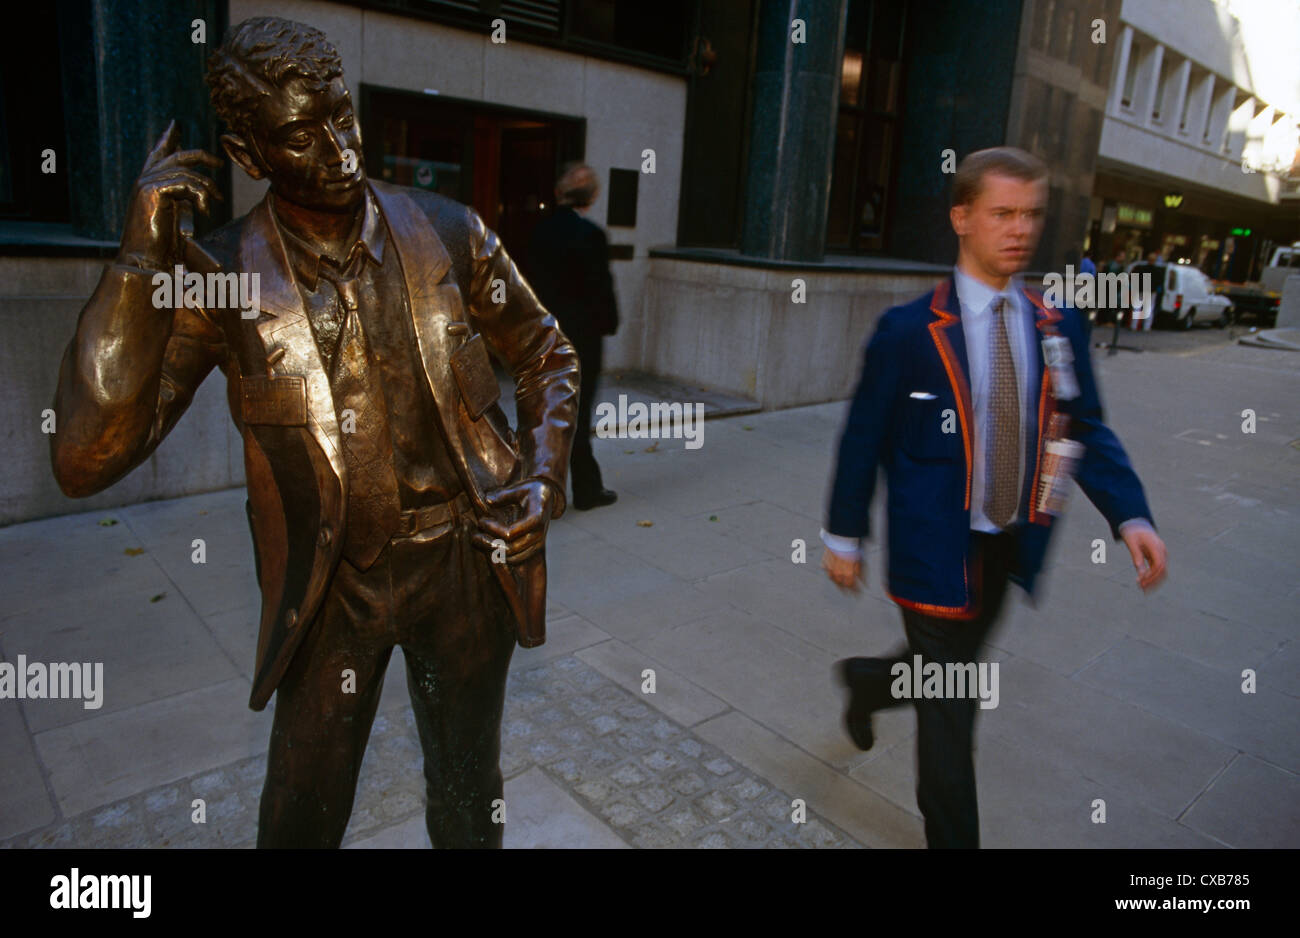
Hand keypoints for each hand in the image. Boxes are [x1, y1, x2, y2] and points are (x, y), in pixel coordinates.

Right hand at [119, 120, 222, 269]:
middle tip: (219, 164)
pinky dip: (201, 196)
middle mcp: (144, 180)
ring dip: (207, 189)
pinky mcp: (152, 190)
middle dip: (201, 156)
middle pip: (177, 157)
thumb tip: (200, 198)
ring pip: (188, 174)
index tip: (175, 125)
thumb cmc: (159, 249)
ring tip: (215, 203)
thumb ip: (182, 203)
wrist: (143, 262)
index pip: (158, 155)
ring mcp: (146, 183)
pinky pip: (187, 183)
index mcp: (148, 186)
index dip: (167, 138)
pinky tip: (205, 211)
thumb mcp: (174, 220)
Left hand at [472, 480, 557, 563]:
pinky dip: (501, 555)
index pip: (510, 533)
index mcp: (536, 519)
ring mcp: (537, 544)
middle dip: (489, 544)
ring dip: (493, 552)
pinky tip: (489, 545)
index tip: (482, 521)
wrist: (549, 497)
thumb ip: (505, 494)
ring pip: (512, 557)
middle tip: (475, 535)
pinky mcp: (533, 549)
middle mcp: (538, 534)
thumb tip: (488, 500)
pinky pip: (516, 559)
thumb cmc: (533, 490)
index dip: (493, 529)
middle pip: (511, 549)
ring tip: (479, 540)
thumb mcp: (521, 487)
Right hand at [822, 547, 864, 593]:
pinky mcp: (824, 563)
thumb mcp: (860, 563)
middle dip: (845, 590)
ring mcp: (830, 569)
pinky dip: (830, 573)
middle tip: (847, 593)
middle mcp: (837, 574)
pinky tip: (832, 573)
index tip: (857, 594)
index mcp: (847, 574)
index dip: (855, 591)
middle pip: (841, 585)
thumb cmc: (852, 549)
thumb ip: (861, 575)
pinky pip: (827, 571)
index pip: (851, 587)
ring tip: (840, 584)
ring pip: (833, 579)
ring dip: (837, 583)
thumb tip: (865, 584)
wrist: (841, 539)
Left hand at [1121, 526, 1167, 591]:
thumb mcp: (1132, 543)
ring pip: (1162, 571)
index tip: (1141, 581)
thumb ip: (1136, 557)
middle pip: (1163, 570)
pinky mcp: (1158, 557)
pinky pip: (1158, 569)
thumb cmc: (1133, 532)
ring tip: (1143, 589)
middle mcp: (1162, 551)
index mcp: (1156, 546)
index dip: (1151, 575)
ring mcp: (1161, 554)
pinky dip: (1153, 577)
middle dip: (1153, 580)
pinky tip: (1144, 583)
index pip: (1159, 564)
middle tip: (1141, 588)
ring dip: (1154, 581)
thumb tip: (1140, 573)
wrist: (1136, 524)